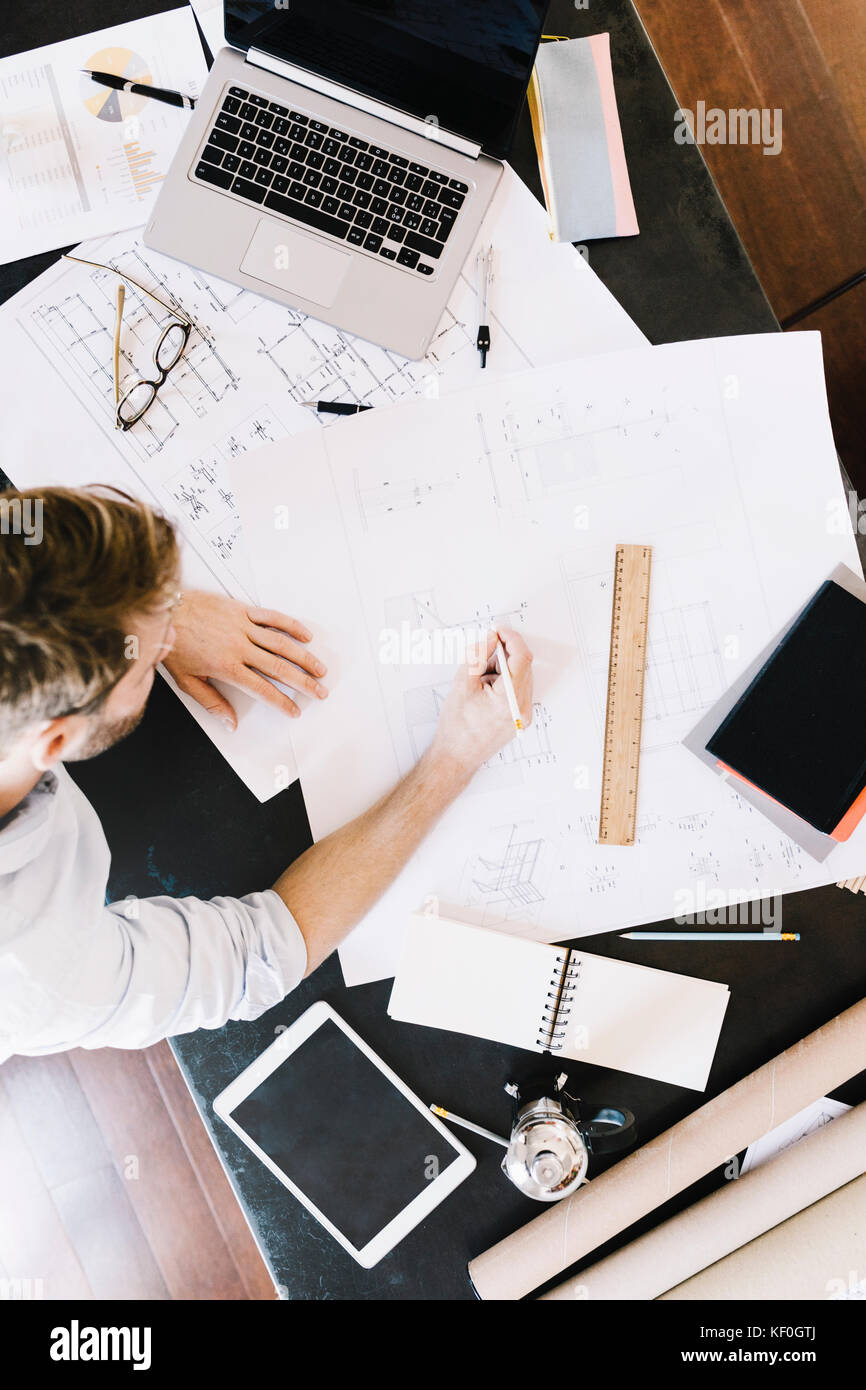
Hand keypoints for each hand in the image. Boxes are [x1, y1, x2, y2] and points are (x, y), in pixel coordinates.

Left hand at [163, 590, 328, 727]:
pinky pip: (272, 617)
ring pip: (282, 644)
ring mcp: (242, 627)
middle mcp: (239, 647)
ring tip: (319, 668)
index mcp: (227, 667)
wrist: (163, 612)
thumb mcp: (187, 681)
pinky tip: (305, 634)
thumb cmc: (173, 643)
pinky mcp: (242, 610)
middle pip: (280, 668)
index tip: (293, 710)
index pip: (263, 689)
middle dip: (303, 683)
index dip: (282, 702)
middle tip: (318, 691)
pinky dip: (291, 625)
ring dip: (304, 657)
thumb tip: (229, 722)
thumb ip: (212, 703)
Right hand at [428, 627, 532, 774]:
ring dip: (502, 670)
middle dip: (502, 656)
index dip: (511, 639)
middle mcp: (522, 709)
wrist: (456, 757)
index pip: (521, 659)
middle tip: (481, 658)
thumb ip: (478, 656)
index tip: (499, 631)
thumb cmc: (456, 727)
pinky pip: (518, 690)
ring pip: (520, 677)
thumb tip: (491, 638)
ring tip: (479, 683)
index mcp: (508, 700)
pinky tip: (485, 692)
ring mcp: (523, 715)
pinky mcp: (520, 718)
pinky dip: (503, 683)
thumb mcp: (462, 684)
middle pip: (522, 667)